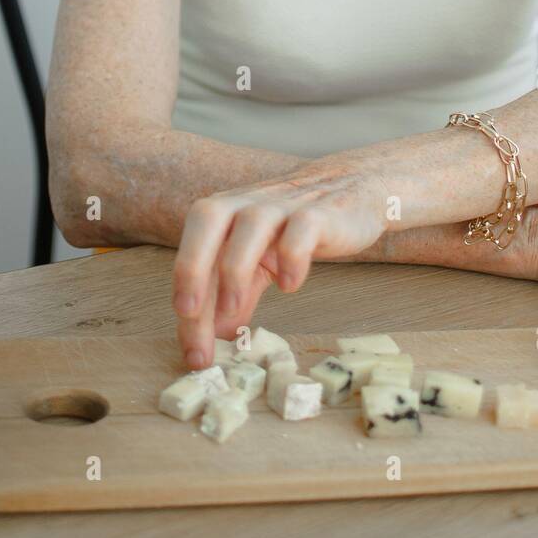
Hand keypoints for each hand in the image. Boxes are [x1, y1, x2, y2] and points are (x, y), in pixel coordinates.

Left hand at [172, 167, 391, 367]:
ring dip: (235, 268)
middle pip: (207, 218)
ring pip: (251, 224)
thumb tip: (212, 340)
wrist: (353, 189)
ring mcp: (283, 206)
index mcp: (224, 214)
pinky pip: (301, 229)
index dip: (184, 298)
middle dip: (191, 266)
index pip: (194, 252)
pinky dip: (291, 257)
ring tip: (232, 309)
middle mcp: (247, 203)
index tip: (192, 349)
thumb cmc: (294, 228)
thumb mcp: (258, 262)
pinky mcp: (319, 214)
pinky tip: (290, 285)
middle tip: (188, 314)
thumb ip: (235, 295)